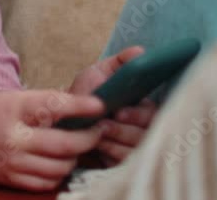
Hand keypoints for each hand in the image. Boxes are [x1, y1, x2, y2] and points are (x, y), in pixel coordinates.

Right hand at [0, 89, 107, 191]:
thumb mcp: (15, 98)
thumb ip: (45, 102)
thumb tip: (83, 105)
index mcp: (15, 110)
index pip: (53, 106)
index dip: (80, 106)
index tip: (100, 105)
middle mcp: (14, 138)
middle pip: (64, 145)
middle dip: (88, 138)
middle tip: (99, 130)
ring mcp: (13, 163)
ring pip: (60, 167)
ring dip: (75, 158)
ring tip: (77, 147)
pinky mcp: (13, 180)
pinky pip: (48, 183)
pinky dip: (60, 173)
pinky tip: (61, 162)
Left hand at [67, 46, 159, 165]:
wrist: (63, 120)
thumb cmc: (84, 95)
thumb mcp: (99, 74)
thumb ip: (120, 62)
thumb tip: (140, 51)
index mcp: (142, 108)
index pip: (153, 115)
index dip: (138, 114)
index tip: (120, 111)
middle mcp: (142, 129)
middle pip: (145, 135)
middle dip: (123, 130)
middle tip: (104, 124)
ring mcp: (132, 148)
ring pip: (134, 151)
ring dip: (114, 142)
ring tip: (97, 133)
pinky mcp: (120, 165)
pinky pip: (122, 164)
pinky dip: (109, 154)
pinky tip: (96, 146)